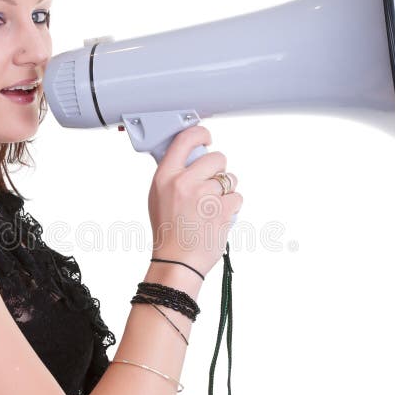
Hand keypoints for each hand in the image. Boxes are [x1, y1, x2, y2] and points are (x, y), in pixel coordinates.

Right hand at [147, 125, 241, 277]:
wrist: (177, 261)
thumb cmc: (167, 232)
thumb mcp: (157, 197)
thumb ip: (172, 175)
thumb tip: (187, 157)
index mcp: (165, 177)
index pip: (185, 140)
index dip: (200, 133)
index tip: (206, 137)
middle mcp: (184, 183)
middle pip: (216, 157)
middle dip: (219, 169)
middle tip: (211, 184)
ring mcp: (205, 196)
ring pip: (230, 179)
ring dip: (226, 190)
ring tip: (212, 206)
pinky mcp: (222, 210)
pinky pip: (237, 197)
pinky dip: (231, 207)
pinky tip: (218, 217)